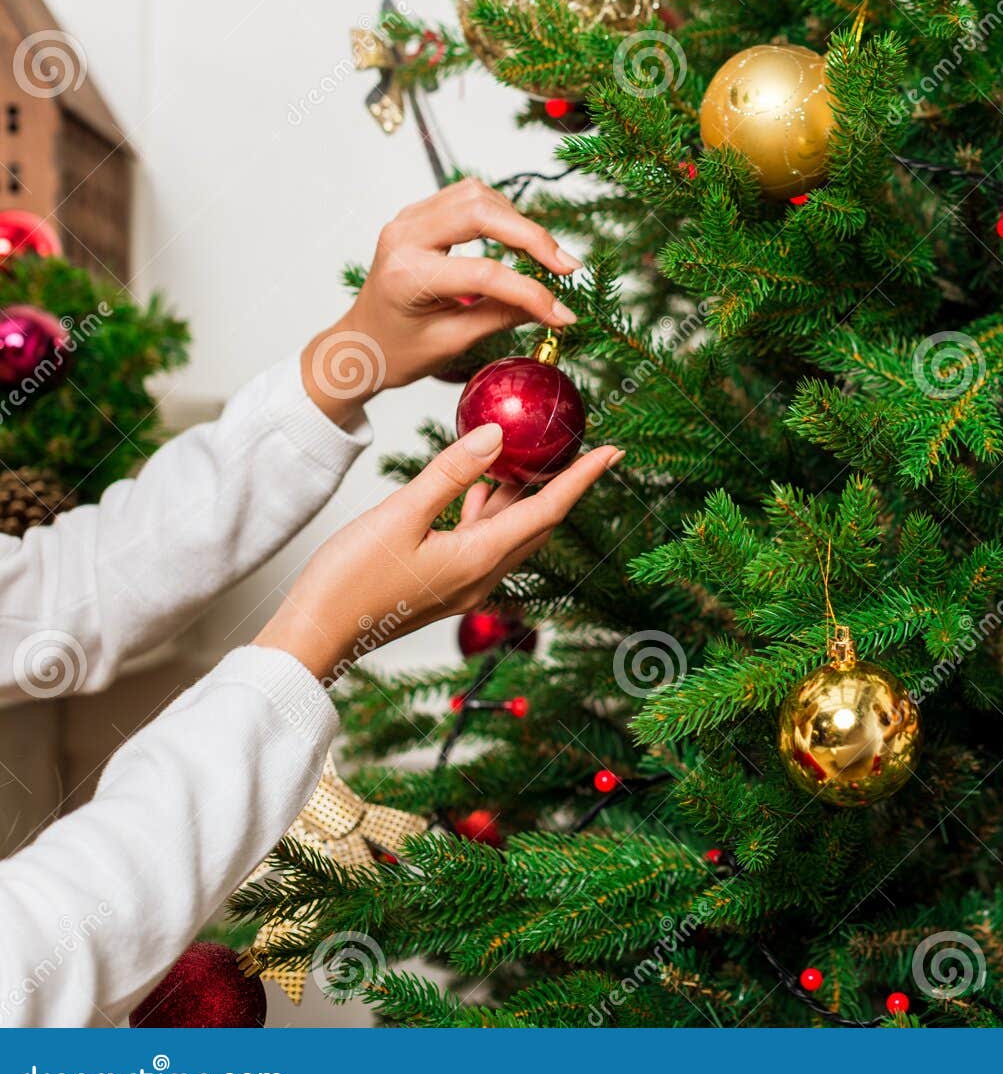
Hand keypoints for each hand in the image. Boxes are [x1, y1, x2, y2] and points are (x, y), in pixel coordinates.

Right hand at [255, 425, 621, 681]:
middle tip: (579, 446)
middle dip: (561, 483)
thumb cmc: (350, 581)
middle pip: (537, 523)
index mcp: (480, 559)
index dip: (583, 478)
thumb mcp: (400, 514)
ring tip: (531, 455)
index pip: (548, 511)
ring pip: (509, 532)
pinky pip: (482, 542)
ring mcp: (464, 584)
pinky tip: (478, 487)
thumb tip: (496, 437)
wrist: (316, 637)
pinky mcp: (443, 585)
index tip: (614, 452)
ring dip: (522, 495)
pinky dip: (488, 511)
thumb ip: (451, 474)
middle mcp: (482, 576)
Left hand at [301, 178, 582, 426]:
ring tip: (544, 256)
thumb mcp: (452, 341)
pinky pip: (467, 197)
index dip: (531, 292)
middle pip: (481, 212)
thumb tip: (555, 308)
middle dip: (532, 237)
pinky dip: (500, 213)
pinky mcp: (419, 214)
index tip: (563, 313)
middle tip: (567, 267)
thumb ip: (502, 317)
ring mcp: (408, 218)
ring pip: (477, 195)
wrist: (361, 342)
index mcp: (407, 275)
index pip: (484, 273)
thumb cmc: (399, 350)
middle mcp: (403, 236)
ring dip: (518, 221)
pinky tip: (518, 239)